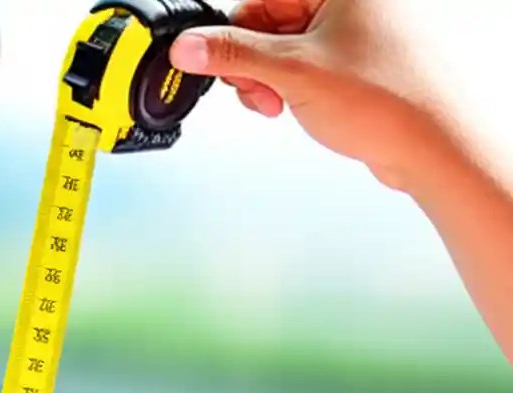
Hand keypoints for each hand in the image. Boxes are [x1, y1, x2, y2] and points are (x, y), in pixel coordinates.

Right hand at [168, 0, 450, 192]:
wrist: (436, 146)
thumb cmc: (390, 100)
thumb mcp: (293, 72)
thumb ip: (233, 56)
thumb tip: (188, 46)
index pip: (258, 0)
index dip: (233, 35)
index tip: (219, 65)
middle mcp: (351, 2)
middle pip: (268, 23)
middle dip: (254, 64)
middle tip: (261, 92)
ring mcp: (355, 30)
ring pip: (284, 48)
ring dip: (270, 80)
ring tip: (282, 103)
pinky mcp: (357, 60)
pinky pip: (305, 65)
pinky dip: (292, 87)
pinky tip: (299, 105)